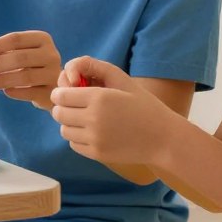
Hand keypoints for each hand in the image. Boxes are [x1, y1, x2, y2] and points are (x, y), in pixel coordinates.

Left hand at [0, 31, 60, 109]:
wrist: (50, 86)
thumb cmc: (30, 66)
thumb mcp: (20, 54)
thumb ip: (1, 54)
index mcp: (42, 39)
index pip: (15, 39)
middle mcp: (51, 54)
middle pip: (20, 57)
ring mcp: (54, 74)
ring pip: (25, 76)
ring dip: (3, 79)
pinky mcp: (51, 93)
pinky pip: (30, 93)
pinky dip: (16, 92)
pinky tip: (6, 91)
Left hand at [51, 56, 177, 165]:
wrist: (163, 138)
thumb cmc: (143, 105)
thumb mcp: (123, 79)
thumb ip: (95, 67)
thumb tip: (70, 70)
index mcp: (99, 98)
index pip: (60, 95)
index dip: (61, 92)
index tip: (69, 92)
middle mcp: (94, 119)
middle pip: (58, 113)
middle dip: (63, 106)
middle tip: (76, 105)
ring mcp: (95, 139)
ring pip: (64, 130)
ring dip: (70, 123)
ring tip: (86, 118)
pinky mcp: (97, 154)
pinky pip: (73, 144)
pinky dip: (78, 138)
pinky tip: (93, 131)